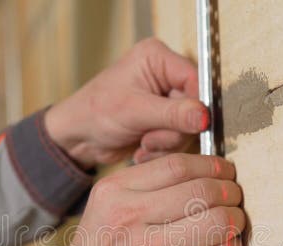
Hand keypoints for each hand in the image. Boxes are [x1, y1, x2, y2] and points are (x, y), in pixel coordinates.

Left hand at [44, 38, 207, 168]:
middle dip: (174, 130)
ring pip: (189, 127)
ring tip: (144, 144)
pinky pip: (179, 139)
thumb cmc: (94, 113)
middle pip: (195, 106)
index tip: (194, 126)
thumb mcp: (134, 111)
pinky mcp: (164, 121)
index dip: (197, 105)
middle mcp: (164, 76)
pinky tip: (143, 150)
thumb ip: (172, 114)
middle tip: (150, 138)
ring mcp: (165, 100)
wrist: (78, 138)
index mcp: (157, 58)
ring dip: (167, 143)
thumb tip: (204, 116)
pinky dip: (163, 149)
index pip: (195, 78)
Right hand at [52, 154, 243, 245]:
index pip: (177, 165)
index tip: (223, 171)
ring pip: (216, 220)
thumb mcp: (107, 207)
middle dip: (229, 191)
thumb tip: (199, 173)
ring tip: (234, 222)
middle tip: (234, 197)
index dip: (210, 165)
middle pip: (202, 190)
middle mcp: (131, 214)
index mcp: (115, 190)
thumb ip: (144, 187)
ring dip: (235, 219)